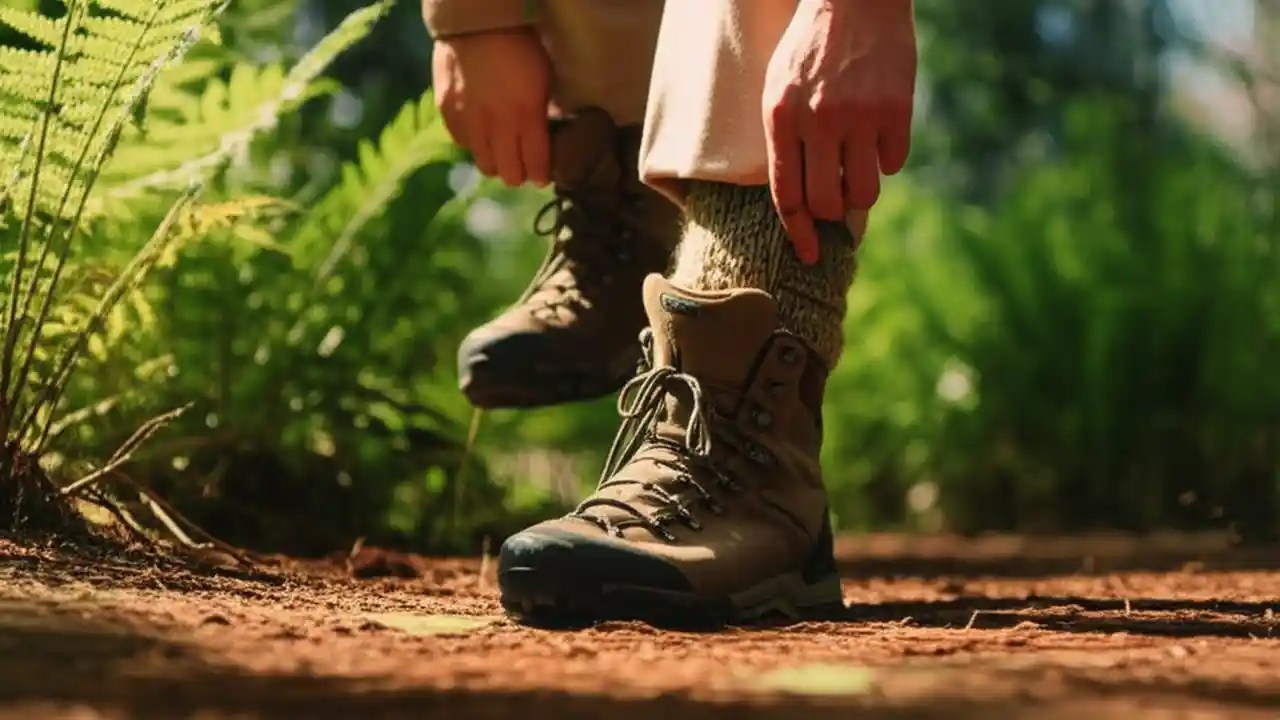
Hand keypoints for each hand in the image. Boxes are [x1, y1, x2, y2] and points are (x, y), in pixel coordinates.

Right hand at [432, 28, 551, 186]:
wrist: (476, 21)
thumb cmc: (519, 46)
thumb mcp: (542, 80)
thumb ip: (541, 114)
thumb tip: (542, 139)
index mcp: (527, 116)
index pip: (536, 165)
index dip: (541, 174)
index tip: (542, 175)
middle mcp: (497, 125)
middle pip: (509, 174)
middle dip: (520, 173)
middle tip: (522, 164)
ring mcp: (470, 121)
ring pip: (485, 164)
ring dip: (496, 161)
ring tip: (500, 149)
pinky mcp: (448, 113)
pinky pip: (463, 143)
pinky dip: (474, 142)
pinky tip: (480, 130)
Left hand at [762, 0, 916, 262]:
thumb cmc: (810, 49)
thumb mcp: (779, 89)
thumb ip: (784, 141)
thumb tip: (798, 202)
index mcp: (782, 118)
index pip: (787, 196)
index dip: (797, 233)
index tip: (808, 254)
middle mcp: (819, 121)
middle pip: (827, 203)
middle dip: (831, 212)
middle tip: (836, 198)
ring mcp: (859, 116)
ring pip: (864, 192)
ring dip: (861, 190)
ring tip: (856, 165)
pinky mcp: (896, 109)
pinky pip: (894, 163)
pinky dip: (887, 158)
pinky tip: (878, 133)